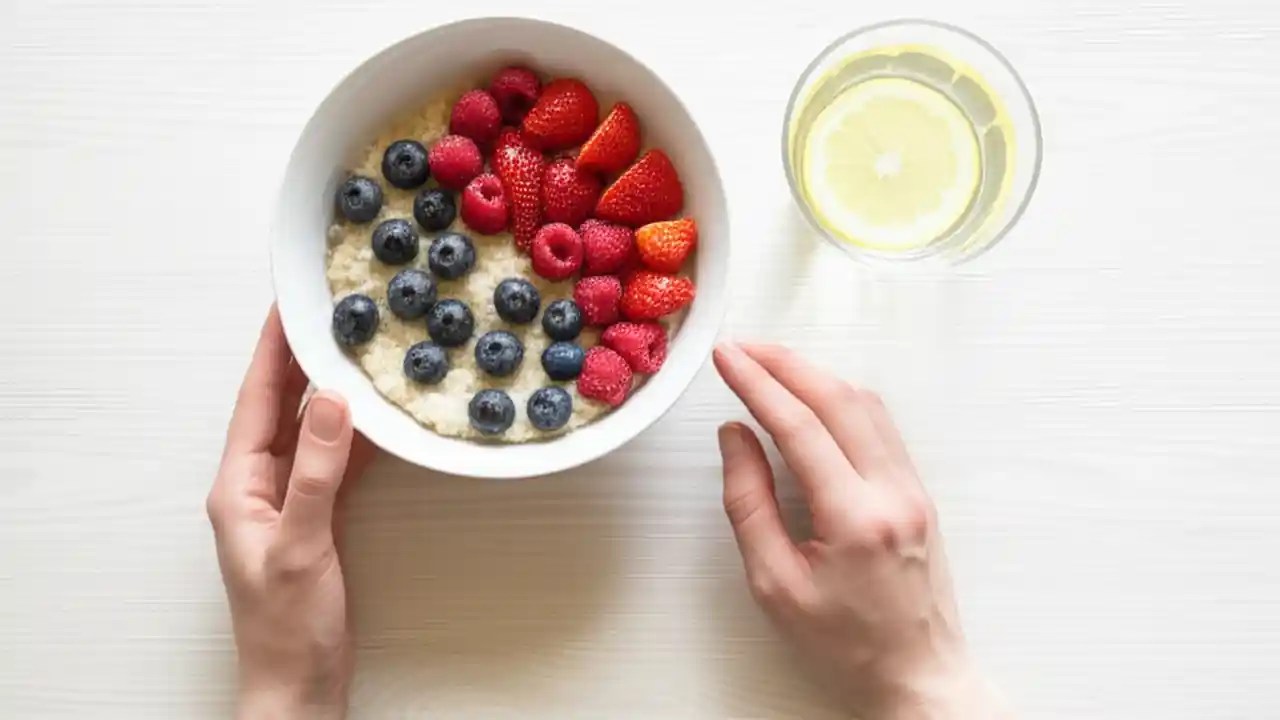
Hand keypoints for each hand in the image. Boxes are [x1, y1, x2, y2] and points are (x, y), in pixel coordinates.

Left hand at [207, 307, 374, 719]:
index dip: (271, 351)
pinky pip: (333, 461)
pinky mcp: (316, 518)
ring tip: (353, 350)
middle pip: (279, 407)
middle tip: (328, 314)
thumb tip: (329, 401)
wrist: (299, 682)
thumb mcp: (299, 543)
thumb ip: (314, 471)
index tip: (287, 306)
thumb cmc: (286, 626)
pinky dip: (353, 435)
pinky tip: (373, 416)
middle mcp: (258, 486)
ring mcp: (288, 501)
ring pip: (309, 431)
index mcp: (238, 485)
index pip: (254, 401)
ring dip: (328, 392)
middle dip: (300, 359)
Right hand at [713, 343, 1009, 719]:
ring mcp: (913, 489)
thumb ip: (749, 504)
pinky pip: (880, 426)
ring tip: (770, 364)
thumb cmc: (845, 646)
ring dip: (815, 375)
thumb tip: (737, 437)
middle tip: (741, 348)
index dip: (757, 383)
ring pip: (866, 404)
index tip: (726, 357)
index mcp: (855, 518)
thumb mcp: (775, 585)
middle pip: (838, 399)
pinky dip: (841, 399)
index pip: (800, 427)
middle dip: (785, 364)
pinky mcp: (918, 493)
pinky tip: (813, 397)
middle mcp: (893, 492)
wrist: (917, 677)